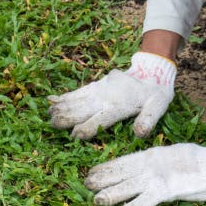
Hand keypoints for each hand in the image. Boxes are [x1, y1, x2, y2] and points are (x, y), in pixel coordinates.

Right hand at [48, 52, 176, 139]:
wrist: (153, 69)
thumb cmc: (156, 93)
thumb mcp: (158, 106)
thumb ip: (149, 119)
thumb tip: (140, 134)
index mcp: (119, 105)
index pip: (99, 120)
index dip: (86, 129)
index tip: (74, 136)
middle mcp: (106, 96)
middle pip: (82, 108)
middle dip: (67, 117)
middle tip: (51, 125)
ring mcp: (100, 89)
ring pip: (77, 99)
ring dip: (62, 106)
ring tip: (47, 114)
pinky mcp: (97, 84)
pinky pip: (78, 91)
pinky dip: (64, 96)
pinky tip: (52, 100)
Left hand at [85, 142, 205, 205]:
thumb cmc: (202, 160)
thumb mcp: (175, 155)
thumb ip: (160, 161)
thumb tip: (151, 164)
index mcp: (151, 156)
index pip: (123, 161)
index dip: (106, 168)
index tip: (92, 172)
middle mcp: (149, 166)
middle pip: (120, 173)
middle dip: (102, 179)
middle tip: (85, 185)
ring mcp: (156, 178)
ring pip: (126, 187)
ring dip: (110, 195)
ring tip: (95, 201)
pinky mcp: (165, 191)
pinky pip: (143, 202)